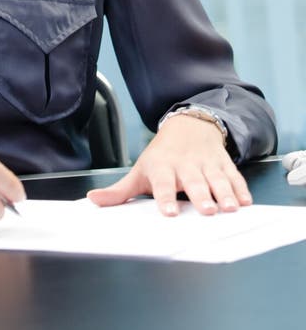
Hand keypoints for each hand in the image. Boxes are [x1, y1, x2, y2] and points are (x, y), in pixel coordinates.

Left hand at [87, 114, 252, 215]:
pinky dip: (241, 188)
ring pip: (217, 179)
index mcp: (162, 167)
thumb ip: (119, 191)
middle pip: (194, 182)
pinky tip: (246, 201)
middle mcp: (185, 165)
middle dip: (201, 196)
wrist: (188, 126)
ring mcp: (207, 163)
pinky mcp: (224, 163)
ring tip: (230, 208)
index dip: (165, 198)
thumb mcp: (140, 170)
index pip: (163, 184)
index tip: (169, 212)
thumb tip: (93, 200)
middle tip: (208, 211)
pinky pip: (234, 176)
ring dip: (224, 193)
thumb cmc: (161, 156)